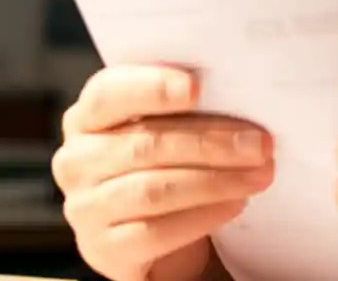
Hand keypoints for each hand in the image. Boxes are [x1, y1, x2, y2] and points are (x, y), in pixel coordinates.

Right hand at [52, 66, 275, 280]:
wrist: (161, 234)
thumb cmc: (171, 164)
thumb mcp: (172, 129)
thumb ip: (188, 108)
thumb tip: (242, 95)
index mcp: (88, 117)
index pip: (108, 93)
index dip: (151, 87)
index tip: (196, 88)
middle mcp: (76, 160)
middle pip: (145, 145)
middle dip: (211, 143)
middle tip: (260, 144)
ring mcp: (85, 208)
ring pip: (153, 189)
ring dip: (216, 181)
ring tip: (260, 174)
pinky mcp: (103, 249)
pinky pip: (155, 232)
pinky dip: (203, 215)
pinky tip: (236, 204)